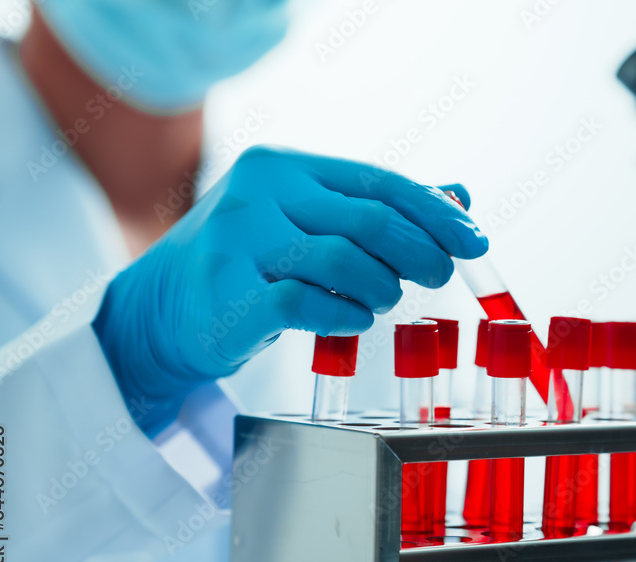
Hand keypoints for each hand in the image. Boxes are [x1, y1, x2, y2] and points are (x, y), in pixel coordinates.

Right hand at [93, 146, 486, 433]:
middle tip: (439, 275)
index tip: (473, 239)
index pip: (378, 181)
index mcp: (284, 167)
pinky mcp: (228, 296)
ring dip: (382, 287)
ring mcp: (238, 243)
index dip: (434, 212)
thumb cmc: (247, 262)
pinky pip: (306, 304)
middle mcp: (258, 194)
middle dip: (419, 251)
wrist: (161, 309)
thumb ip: (378, 208)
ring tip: (385, 300)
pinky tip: (355, 319)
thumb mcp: (308, 222)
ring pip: (342, 260)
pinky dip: (345, 315)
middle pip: (367, 219)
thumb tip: (459, 197)